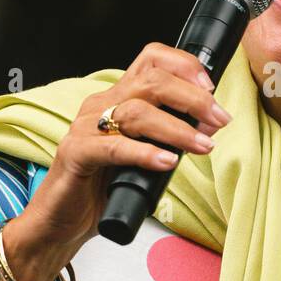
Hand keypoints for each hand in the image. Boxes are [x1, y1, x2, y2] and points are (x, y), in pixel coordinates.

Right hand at [1, 43, 230, 280]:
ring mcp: (85, 128)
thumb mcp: (142, 153)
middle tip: (219, 120)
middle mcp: (101, 106)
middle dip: (192, 99)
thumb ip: (167, 135)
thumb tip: (207, 125)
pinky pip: (113, 147)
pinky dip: (144, 153)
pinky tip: (166, 162)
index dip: (184, 66)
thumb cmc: (102, 187)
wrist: (61, 221)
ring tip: (202, 145)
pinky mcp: (76, 154)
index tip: (211, 87)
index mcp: (117, 98)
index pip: (150, 60)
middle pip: (150, 82)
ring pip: (136, 112)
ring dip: (176, 128)